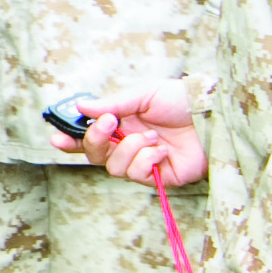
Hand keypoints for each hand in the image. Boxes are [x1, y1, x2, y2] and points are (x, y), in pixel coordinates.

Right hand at [72, 82, 205, 187]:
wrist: (214, 114)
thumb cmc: (183, 100)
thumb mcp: (145, 94)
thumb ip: (113, 103)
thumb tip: (82, 106)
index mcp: (122, 125)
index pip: (89, 138)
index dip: (70, 141)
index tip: (57, 138)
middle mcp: (129, 145)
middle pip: (94, 155)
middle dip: (96, 140)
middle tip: (109, 124)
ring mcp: (142, 163)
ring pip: (113, 167)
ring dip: (130, 148)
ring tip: (152, 136)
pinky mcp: (157, 178)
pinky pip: (135, 174)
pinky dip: (146, 159)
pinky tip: (162, 150)